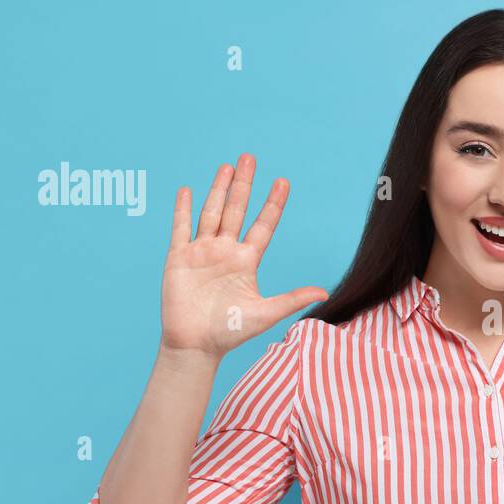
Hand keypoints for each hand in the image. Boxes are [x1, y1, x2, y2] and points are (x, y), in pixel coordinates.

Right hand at [160, 153, 326, 359]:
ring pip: (212, 213)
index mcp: (247, 261)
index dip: (273, 204)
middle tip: (250, 158)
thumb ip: (292, 299)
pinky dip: (183, 209)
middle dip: (244, 185)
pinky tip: (187, 190)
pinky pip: (181, 228)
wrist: (195, 345)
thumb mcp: (266, 313)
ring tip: (227, 167)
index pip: (263, 226)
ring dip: (218, 190)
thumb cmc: (230, 332)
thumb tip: (325, 293)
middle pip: (237, 210)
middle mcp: (226, 251)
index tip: (283, 182)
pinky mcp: (179, 258)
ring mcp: (202, 252)